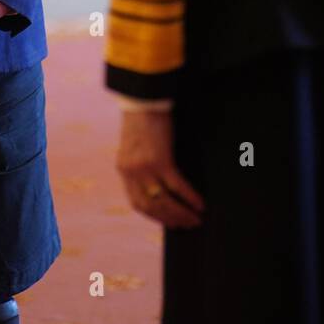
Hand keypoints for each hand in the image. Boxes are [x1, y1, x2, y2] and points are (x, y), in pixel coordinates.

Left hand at [116, 111, 204, 228]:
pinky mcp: (159, 159)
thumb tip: (156, 181)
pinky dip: (189, 197)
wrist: (143, 98)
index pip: (137, 203)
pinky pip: (176, 185)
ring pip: (163, 200)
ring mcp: (143, 167)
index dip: (155, 215)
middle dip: (171, 219)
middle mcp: (130, 172)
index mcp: (123, 169)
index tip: (170, 222)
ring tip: (196, 219)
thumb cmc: (142, 118)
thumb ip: (140, 163)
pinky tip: (200, 204)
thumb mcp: (135, 145)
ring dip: (181, 213)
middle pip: (150, 206)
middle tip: (188, 225)